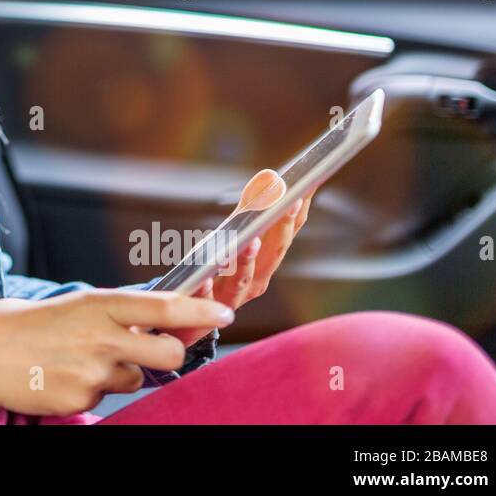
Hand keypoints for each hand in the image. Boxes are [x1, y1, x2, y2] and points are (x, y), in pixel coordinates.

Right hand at [0, 288, 234, 421]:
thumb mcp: (77, 305)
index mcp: (100, 305)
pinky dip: (92, 389)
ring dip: (120, 372)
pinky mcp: (80, 399)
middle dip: (170, 354)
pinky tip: (65, 375)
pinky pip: (105, 397)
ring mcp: (91, 372)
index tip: (223, 314)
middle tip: (156, 350)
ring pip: (135, 378)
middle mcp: (101, 337)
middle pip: (167, 354)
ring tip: (82, 359)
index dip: (199, 313)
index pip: (163, 308)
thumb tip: (162, 323)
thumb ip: (118, 313)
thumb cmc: (33, 324)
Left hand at [164, 167, 317, 346]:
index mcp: (266, 261)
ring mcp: (235, 296)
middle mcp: (257, 279)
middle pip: (274, 253)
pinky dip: (208, 288)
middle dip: (283, 227)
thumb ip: (249, 212)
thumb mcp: (234, 238)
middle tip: (290, 201)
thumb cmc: (217, 271)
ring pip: (244, 278)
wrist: (189, 318)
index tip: (306, 186)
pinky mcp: (208, 309)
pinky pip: (208, 298)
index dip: (297, 211)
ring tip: (250, 240)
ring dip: (249, 259)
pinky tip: (205, 278)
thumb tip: (270, 178)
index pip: (286, 233)